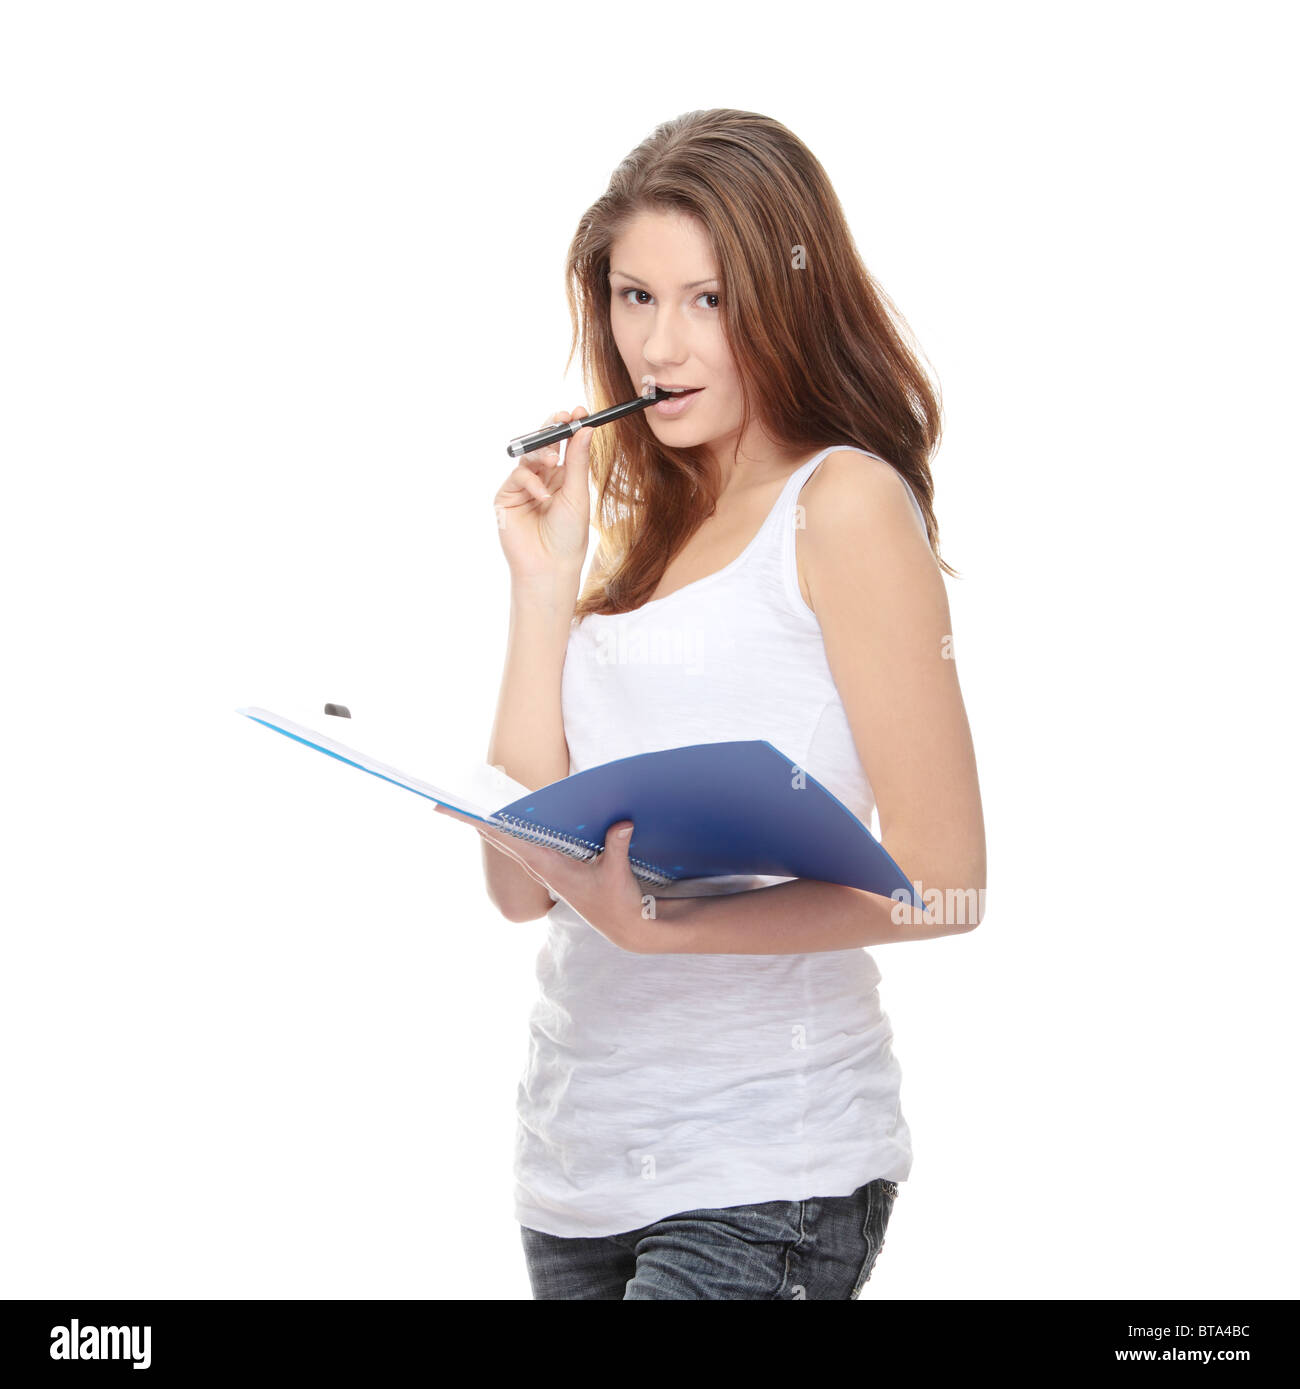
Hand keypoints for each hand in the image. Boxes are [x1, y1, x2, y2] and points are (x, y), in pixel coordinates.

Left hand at [435, 804, 656, 952]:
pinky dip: (505, 828)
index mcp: (545, 865)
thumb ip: (617, 846)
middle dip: (471, 818)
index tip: (450, 809)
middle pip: (496, 837)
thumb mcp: (616, 875)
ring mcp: (541, 867)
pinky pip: (520, 842)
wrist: (622, 926)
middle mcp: (538, 865)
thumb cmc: (616, 903)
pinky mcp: (550, 866)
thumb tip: (623, 821)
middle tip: (443, 801)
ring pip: (506, 840)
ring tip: (465, 803)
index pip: (504, 837)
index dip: (477, 821)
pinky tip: (500, 818)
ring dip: (485, 822)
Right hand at [494, 404, 592, 583]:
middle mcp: (543, 478)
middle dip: (553, 429)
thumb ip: (578, 462)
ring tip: (554, 462)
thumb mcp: (577, 494)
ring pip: (529, 456)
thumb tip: (587, 429)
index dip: (570, 427)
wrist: (549, 566)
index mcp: (564, 477)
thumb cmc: (569, 536)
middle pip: (545, 444)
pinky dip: (530, 481)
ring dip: (542, 453)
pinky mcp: (507, 496)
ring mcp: (524, 487)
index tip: (581, 411)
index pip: (565, 445)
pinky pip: (518, 476)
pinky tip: (543, 497)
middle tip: (563, 417)